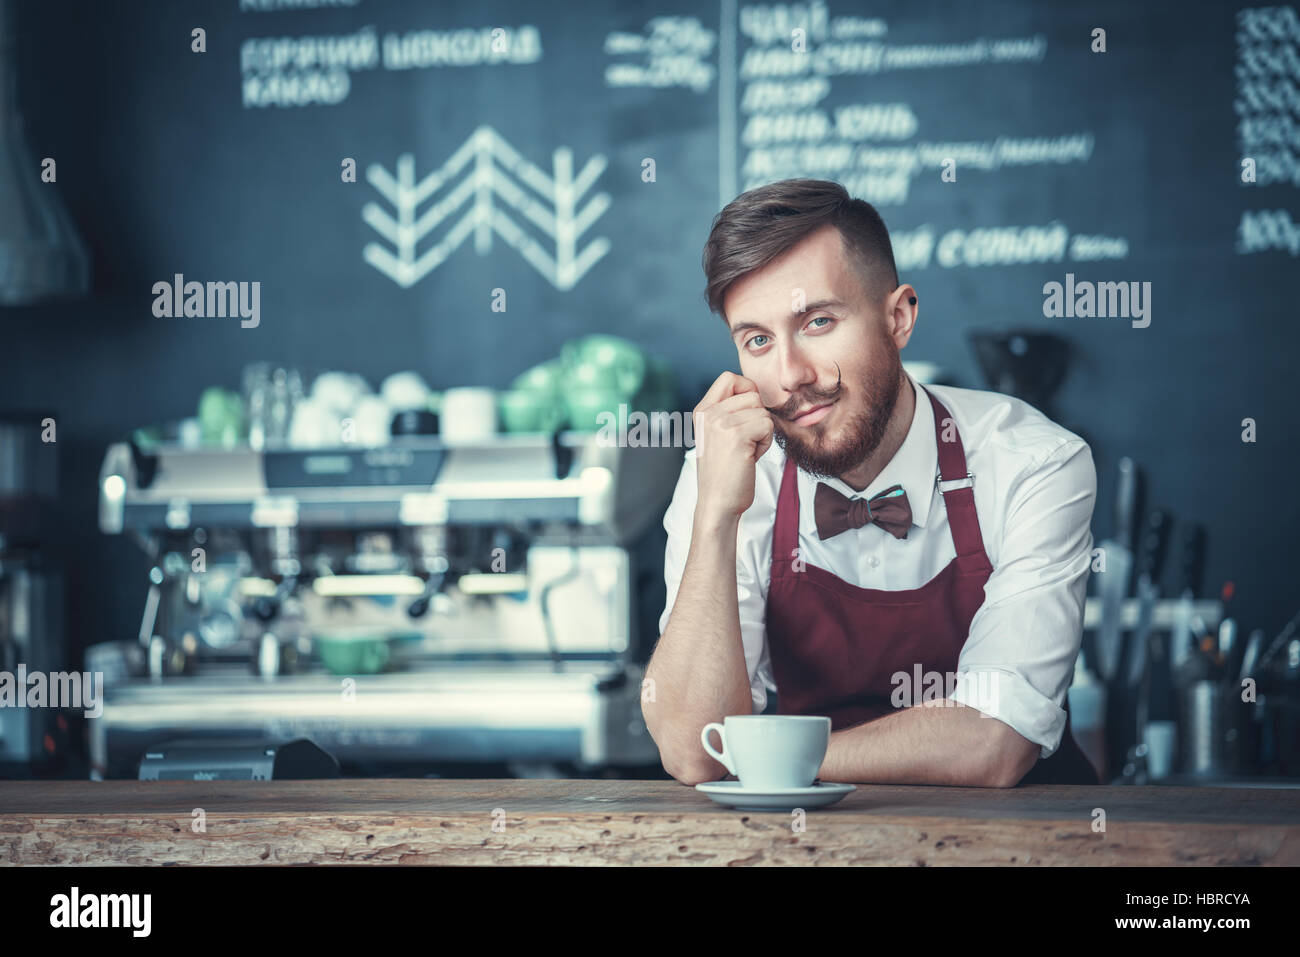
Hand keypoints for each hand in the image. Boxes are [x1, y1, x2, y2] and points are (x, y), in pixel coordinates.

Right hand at [692, 371, 773, 519]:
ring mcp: (720, 423)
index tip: (745, 417)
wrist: (717, 503)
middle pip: (752, 394)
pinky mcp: (736, 435)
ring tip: (746, 451)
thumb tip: (756, 393)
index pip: (729, 377)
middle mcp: (708, 413)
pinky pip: (767, 425)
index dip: (747, 392)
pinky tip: (750, 458)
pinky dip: (765, 443)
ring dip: (762, 432)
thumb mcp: (718, 434)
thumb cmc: (725, 471)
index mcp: (702, 411)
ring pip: (762, 411)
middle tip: (744, 442)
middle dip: (757, 418)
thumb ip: (730, 411)